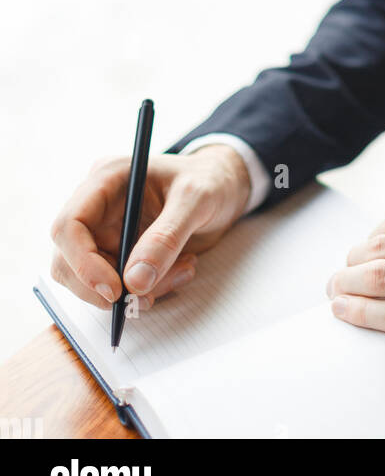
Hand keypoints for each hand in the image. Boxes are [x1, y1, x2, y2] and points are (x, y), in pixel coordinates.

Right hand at [49, 145, 251, 312]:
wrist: (225, 187)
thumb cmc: (210, 180)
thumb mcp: (197, 200)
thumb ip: (167, 237)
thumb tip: (135, 281)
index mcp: (107, 179)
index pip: (69, 225)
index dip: (82, 262)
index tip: (115, 289)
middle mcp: (98, 206)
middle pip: (69, 260)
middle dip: (106, 286)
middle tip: (146, 296)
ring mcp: (107, 231)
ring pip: (94, 281)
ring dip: (136, 291)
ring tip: (182, 269)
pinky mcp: (120, 252)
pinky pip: (119, 286)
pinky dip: (149, 290)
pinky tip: (181, 269)